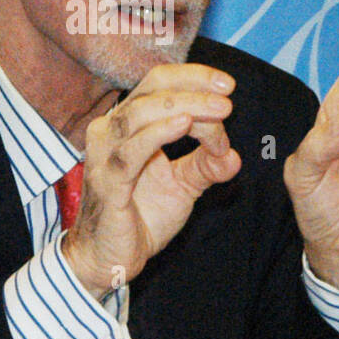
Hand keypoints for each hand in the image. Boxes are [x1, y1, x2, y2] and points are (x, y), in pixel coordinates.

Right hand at [62, 63, 241, 296]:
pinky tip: (183, 124)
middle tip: (227, 94)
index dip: (195, 79)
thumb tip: (234, 156)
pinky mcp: (106, 181)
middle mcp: (111, 130)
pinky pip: (130, 151)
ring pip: (142, 113)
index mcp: (128, 124)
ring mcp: (104, 154)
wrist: (109, 259)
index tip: (228, 88)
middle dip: (193, 86)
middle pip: (152, 89)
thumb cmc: (139, 217)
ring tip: (218, 109)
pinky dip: (158, 133)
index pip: (159, 84)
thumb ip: (206, 166)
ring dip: (185, 106)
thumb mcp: (182, 186)